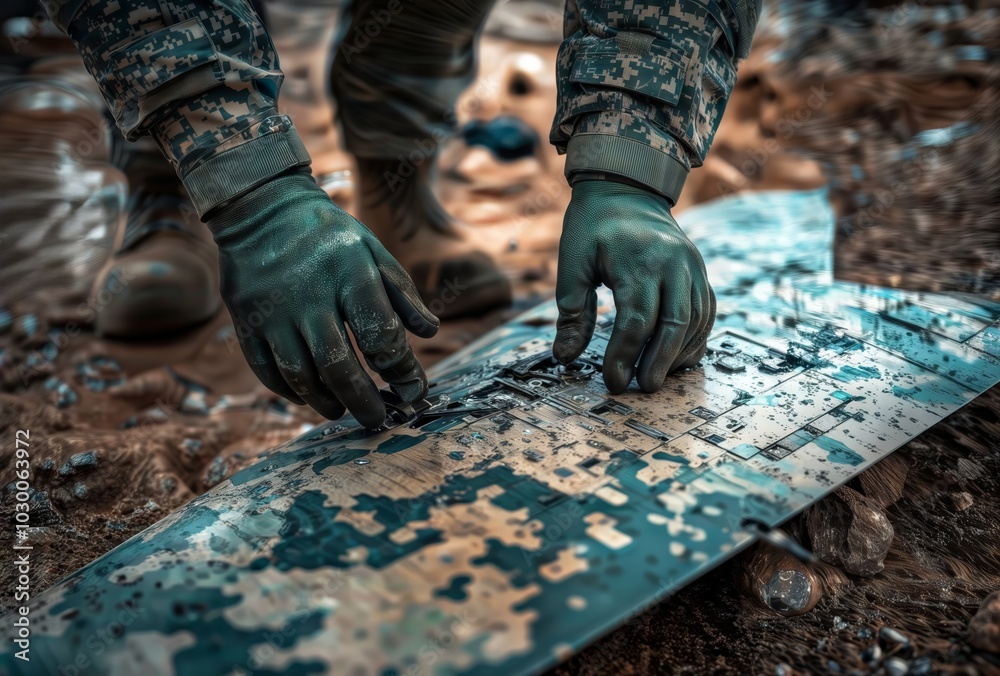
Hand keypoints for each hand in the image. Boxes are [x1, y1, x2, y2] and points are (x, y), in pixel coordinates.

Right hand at [207, 168, 439, 426]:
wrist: (261, 207)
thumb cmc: (328, 236)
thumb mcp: (372, 250)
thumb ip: (402, 293)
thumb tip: (430, 334)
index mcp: (349, 274)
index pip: (381, 335)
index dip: (402, 371)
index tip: (415, 391)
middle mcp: (309, 295)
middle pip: (338, 365)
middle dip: (363, 400)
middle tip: (378, 419)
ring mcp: (273, 311)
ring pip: (300, 374)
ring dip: (324, 401)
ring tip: (342, 411)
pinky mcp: (245, 320)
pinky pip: (267, 370)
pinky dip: (289, 391)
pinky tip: (308, 397)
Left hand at [553, 180, 714, 393]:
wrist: (627, 188)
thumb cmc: (593, 227)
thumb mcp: (572, 262)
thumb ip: (572, 311)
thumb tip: (565, 357)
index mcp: (638, 259)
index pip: (636, 320)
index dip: (624, 356)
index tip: (612, 382)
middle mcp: (673, 263)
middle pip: (674, 325)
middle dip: (658, 363)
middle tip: (643, 389)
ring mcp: (692, 267)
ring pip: (696, 322)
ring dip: (678, 355)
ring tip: (656, 377)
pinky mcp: (700, 272)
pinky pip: (705, 313)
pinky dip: (694, 339)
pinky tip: (676, 358)